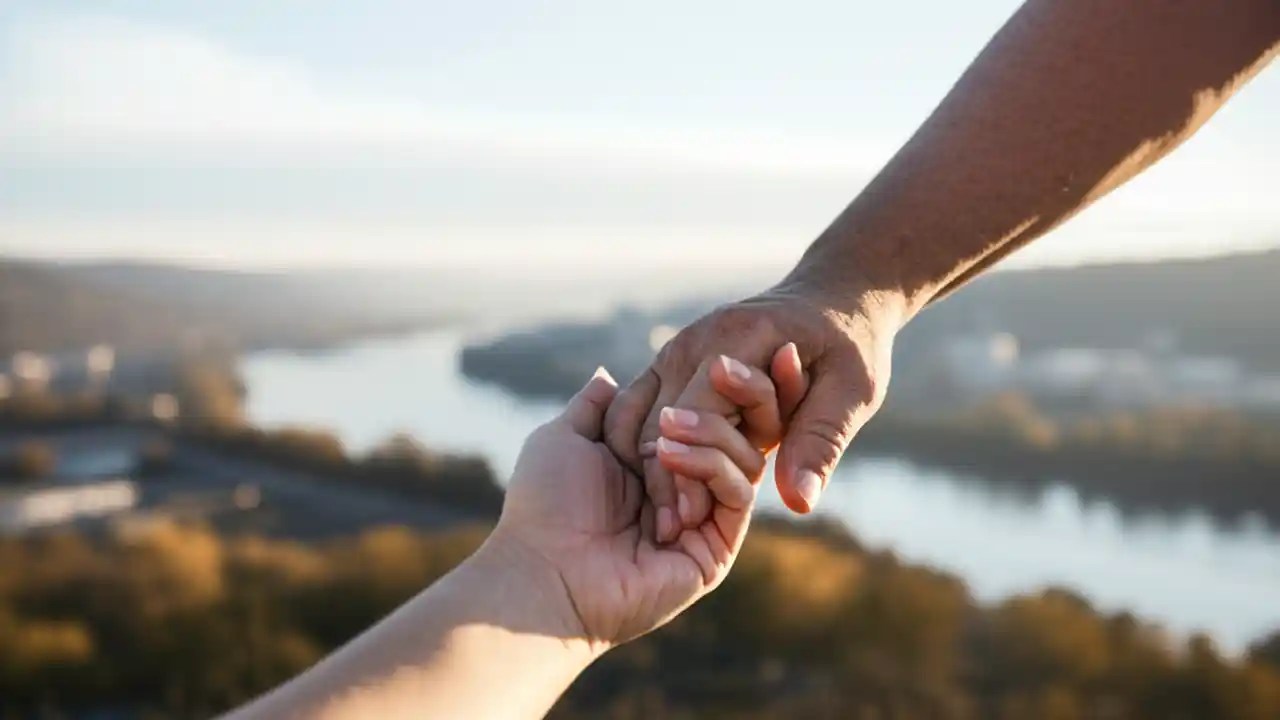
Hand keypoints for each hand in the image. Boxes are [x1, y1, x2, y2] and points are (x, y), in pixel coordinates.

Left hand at [493, 362, 780, 650]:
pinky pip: (738, 495)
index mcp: (655, 464)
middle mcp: (686, 491)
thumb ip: (595, 405)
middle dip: (738, 393)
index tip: (722, 350)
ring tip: (667, 425)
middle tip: (722, 364)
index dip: (717, 383)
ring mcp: (704, 522)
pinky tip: (668, 454)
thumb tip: (607, 373)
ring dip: (710, 431)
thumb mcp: (565, 438)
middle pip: (738, 431)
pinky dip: (709, 465)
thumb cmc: (544, 507)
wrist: (543, 570)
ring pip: (744, 459)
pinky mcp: (715, 551)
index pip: (706, 413)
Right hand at [604, 284, 902, 541]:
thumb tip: (799, 502)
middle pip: (659, 418)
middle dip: (663, 476)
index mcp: (741, 337)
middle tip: (672, 529)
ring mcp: (676, 348)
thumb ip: (820, 443)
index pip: (699, 410)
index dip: (693, 468)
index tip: (692, 519)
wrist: (830, 301)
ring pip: (636, 416)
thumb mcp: (852, 391)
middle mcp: (696, 339)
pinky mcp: (668, 363)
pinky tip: (652, 488)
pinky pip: (635, 409)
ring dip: (644, 466)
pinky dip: (637, 449)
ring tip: (661, 516)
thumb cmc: (847, 346)